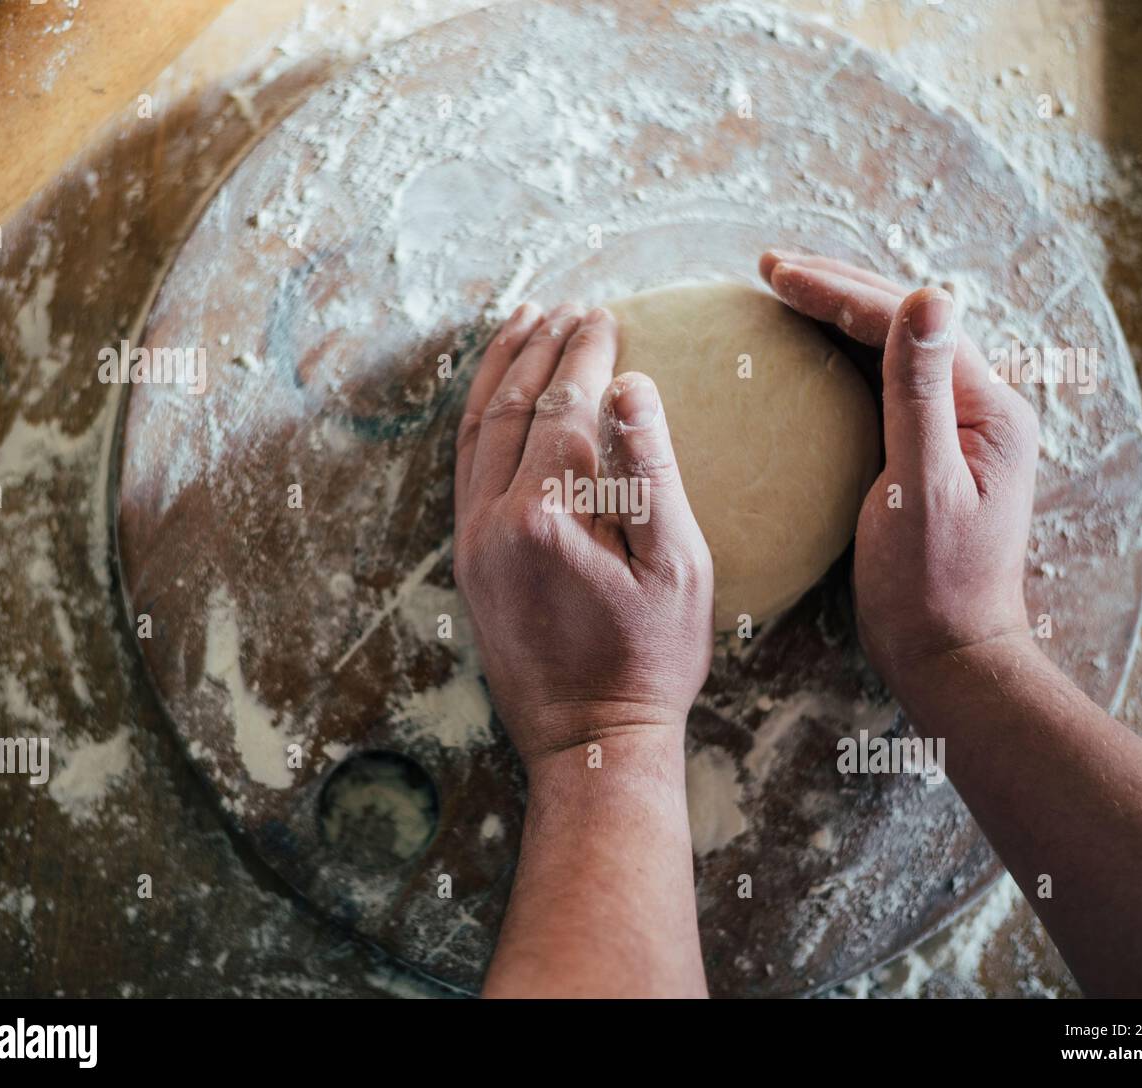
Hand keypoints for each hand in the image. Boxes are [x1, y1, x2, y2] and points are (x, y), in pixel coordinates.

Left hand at [454, 302, 713, 772]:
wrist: (590, 741)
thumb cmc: (648, 660)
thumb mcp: (675, 568)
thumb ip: (651, 471)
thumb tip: (630, 386)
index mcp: (544, 516)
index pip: (562, 405)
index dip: (585, 354)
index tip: (605, 316)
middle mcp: (492, 521)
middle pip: (510, 407)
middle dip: (539, 348)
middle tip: (569, 308)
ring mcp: (472, 542)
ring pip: (475, 432)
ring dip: (498, 372)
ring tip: (521, 324)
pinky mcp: (469, 562)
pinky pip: (466, 468)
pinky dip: (480, 419)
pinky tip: (497, 399)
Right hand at [760, 254, 1040, 696]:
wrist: (949, 652)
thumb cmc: (933, 584)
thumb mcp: (922, 487)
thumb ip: (922, 392)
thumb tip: (930, 294)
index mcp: (986, 406)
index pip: (904, 321)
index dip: (837, 291)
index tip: (774, 274)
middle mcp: (979, 406)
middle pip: (903, 322)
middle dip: (835, 289)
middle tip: (769, 267)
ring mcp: (958, 428)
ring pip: (893, 348)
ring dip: (838, 315)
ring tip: (784, 292)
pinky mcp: (932, 452)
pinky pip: (886, 385)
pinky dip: (842, 358)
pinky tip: (810, 353)